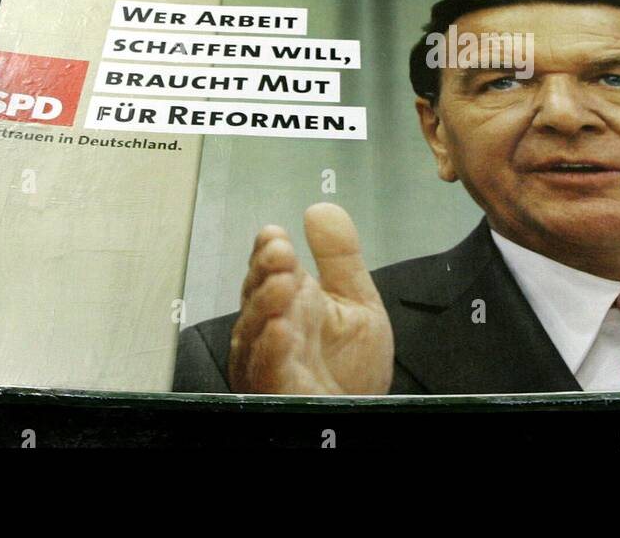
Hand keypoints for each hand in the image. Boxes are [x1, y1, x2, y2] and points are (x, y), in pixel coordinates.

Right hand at [228, 203, 392, 394]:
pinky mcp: (277, 391)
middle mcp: (271, 329)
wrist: (364, 409)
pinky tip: (282, 330)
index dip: (267, 251)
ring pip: (255, 332)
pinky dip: (272, 350)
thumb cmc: (352, 365)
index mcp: (288, 302)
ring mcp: (269, 361)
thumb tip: (322, 210)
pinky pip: (268, 370)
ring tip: (283, 283)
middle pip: (257, 296)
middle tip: (279, 252)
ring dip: (267, 306)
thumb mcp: (356, 299)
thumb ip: (340, 256)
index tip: (275, 234)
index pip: (268, 269)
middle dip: (265, 273)